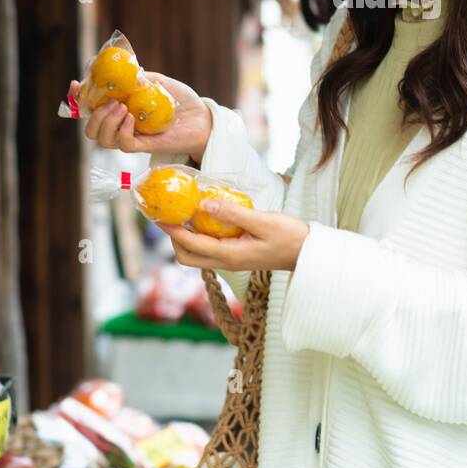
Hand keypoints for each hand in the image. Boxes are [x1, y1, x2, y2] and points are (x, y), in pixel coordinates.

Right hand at [68, 72, 212, 162]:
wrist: (202, 117)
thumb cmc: (181, 101)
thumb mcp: (157, 82)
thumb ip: (138, 77)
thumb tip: (121, 71)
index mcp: (120, 108)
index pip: (91, 107)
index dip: (78, 98)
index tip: (75, 85)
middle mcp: (122, 125)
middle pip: (91, 130)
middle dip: (93, 115)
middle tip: (112, 102)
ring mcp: (132, 137)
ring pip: (103, 140)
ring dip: (106, 122)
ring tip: (123, 108)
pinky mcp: (145, 147)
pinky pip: (124, 144)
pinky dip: (123, 131)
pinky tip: (132, 118)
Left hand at [156, 197, 309, 273]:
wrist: (308, 252)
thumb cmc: (289, 236)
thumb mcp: (263, 221)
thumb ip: (232, 213)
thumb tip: (203, 205)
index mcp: (229, 256)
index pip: (190, 245)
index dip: (172, 231)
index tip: (158, 216)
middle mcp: (226, 262)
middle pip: (187, 256)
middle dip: (174, 237)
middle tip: (170, 214)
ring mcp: (231, 261)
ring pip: (197, 254)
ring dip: (186, 237)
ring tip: (184, 213)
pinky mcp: (237, 255)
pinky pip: (210, 248)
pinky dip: (200, 236)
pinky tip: (205, 217)